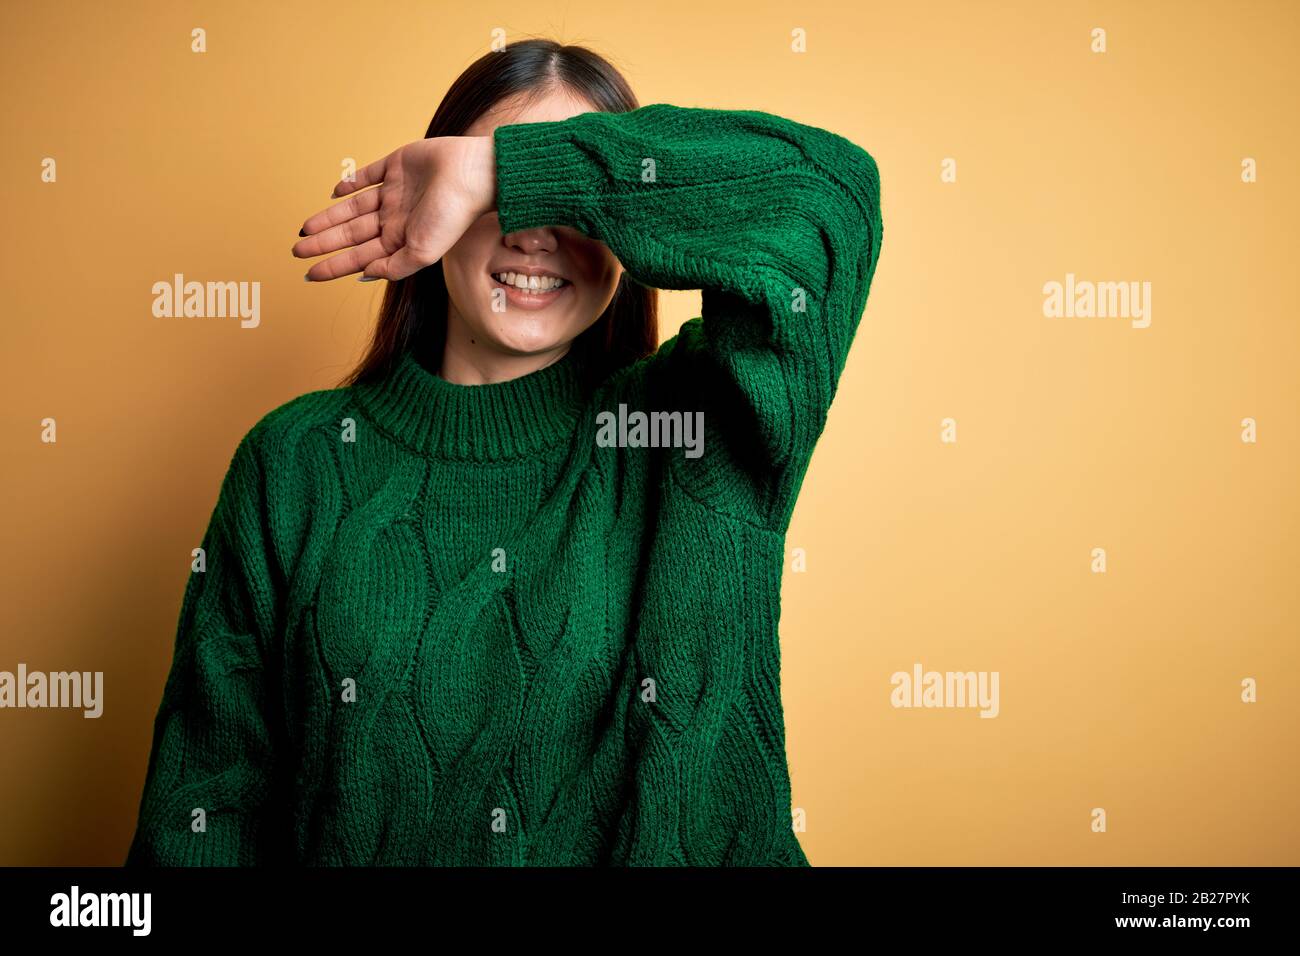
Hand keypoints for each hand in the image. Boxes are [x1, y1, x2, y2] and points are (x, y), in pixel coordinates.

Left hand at [293, 135, 495, 280]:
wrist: (471, 175)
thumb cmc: (453, 217)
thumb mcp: (422, 253)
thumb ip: (393, 267)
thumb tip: (363, 274)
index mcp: (402, 240)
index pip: (360, 256)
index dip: (334, 266)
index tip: (309, 274)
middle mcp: (396, 218)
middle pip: (351, 234)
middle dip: (324, 243)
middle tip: (296, 252)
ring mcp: (396, 192)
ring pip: (353, 209)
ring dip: (329, 218)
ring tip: (305, 229)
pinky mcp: (397, 166)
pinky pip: (368, 176)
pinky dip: (350, 183)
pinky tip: (335, 192)